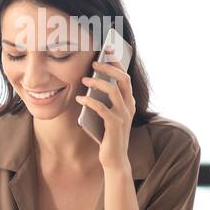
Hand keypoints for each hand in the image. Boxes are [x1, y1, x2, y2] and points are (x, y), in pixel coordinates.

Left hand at [74, 55, 134, 171]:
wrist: (115, 160)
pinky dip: (89, 101)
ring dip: (97, 82)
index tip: (107, 50)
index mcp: (129, 102)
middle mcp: (129, 107)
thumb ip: (104, 100)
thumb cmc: (107, 135)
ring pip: (112, 91)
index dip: (117, 62)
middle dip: (108, 67)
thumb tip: (90, 80)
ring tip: (83, 79)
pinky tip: (80, 98)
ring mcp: (123, 116)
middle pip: (122, 79)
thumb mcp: (107, 114)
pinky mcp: (115, 126)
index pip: (125, 77)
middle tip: (94, 63)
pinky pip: (102, 108)